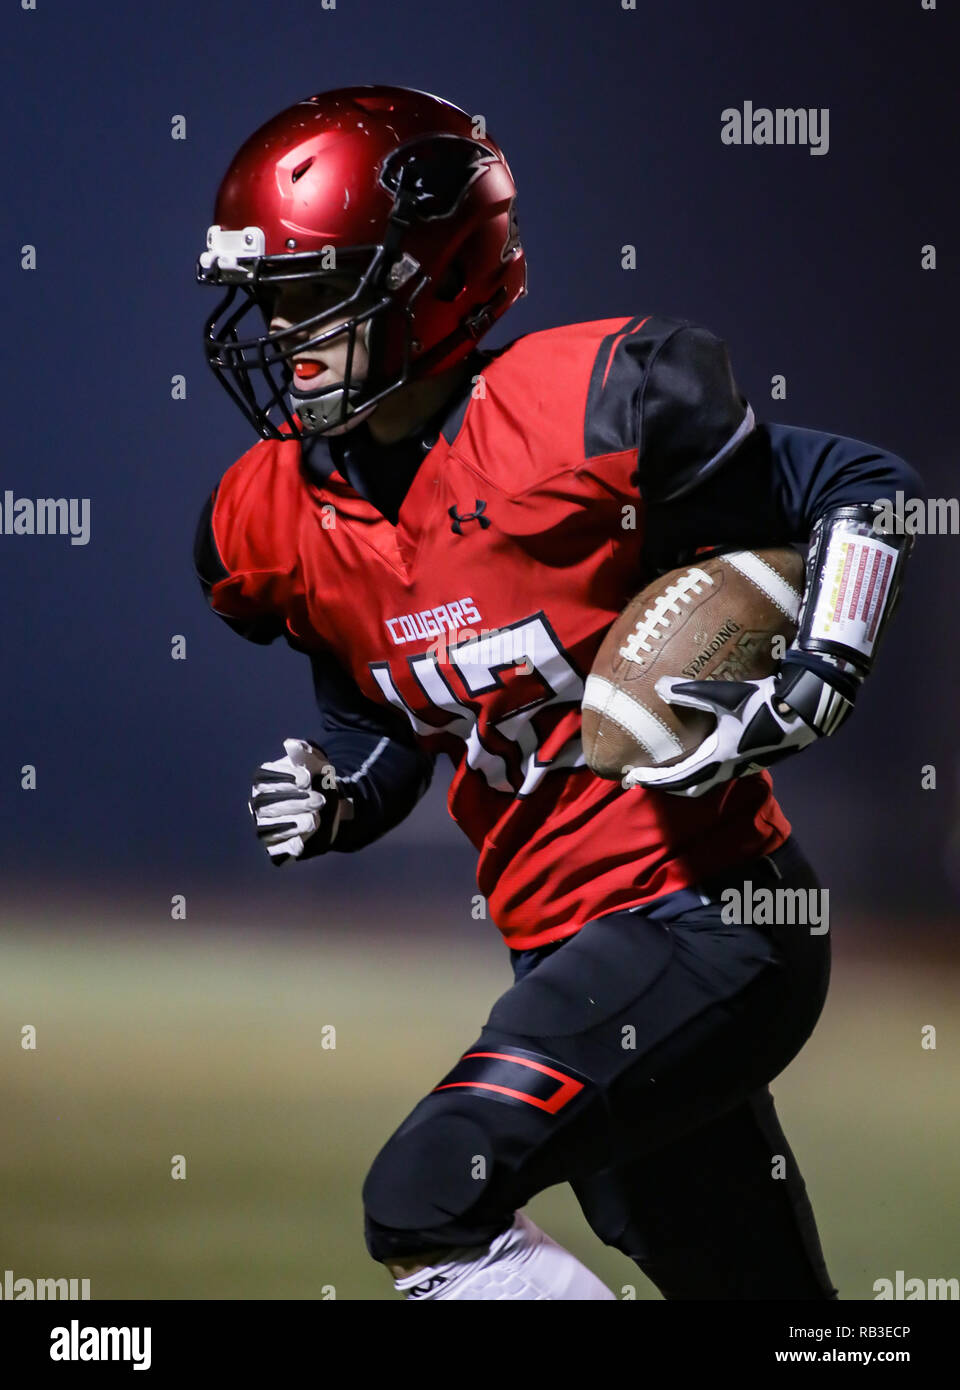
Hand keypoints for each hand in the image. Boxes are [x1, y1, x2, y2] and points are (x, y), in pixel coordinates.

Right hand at [249, 738, 343, 864]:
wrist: (332, 808)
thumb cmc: (318, 782)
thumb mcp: (317, 765)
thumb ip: (305, 754)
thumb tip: (291, 744)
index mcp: (264, 781)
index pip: (263, 779)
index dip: (284, 778)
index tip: (307, 778)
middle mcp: (260, 805)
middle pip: (266, 804)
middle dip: (294, 802)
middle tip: (320, 800)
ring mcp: (266, 827)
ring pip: (267, 829)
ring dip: (291, 825)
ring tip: (315, 820)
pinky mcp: (277, 848)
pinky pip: (275, 852)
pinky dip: (286, 848)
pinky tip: (300, 845)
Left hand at [620, 660, 853, 797]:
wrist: (805, 710)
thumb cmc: (765, 702)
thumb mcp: (725, 695)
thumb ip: (690, 692)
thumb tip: (658, 685)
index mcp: (719, 757)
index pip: (678, 778)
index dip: (653, 781)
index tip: (631, 779)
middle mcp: (730, 768)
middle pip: (690, 787)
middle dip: (665, 785)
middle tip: (644, 779)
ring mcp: (744, 766)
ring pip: (706, 781)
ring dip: (684, 779)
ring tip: (667, 770)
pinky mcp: (754, 758)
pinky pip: (720, 771)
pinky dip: (702, 770)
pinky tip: (700, 754)